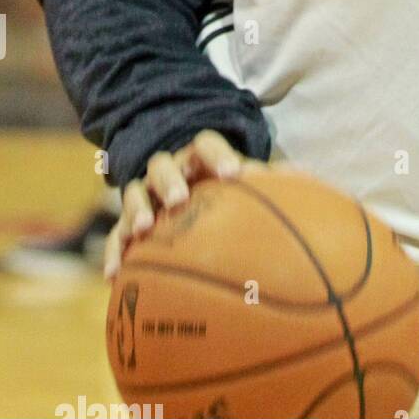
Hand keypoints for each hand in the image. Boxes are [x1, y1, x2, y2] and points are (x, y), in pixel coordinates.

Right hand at [103, 129, 265, 279]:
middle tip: (179, 199)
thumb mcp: (239, 179)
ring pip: (133, 192)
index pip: (206, 144)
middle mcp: (169, 170)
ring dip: (137, 208)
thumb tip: (305, 175)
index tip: (234, 175)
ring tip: (143, 228)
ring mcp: (146, 194)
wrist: (186, 189)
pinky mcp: (129, 221)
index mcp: (198, 157)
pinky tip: (114, 274)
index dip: (219, 156)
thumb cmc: (221, 187)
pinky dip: (114, 251)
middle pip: (162, 165)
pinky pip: (116, 233)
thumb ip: (265, 178)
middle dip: (170, 181)